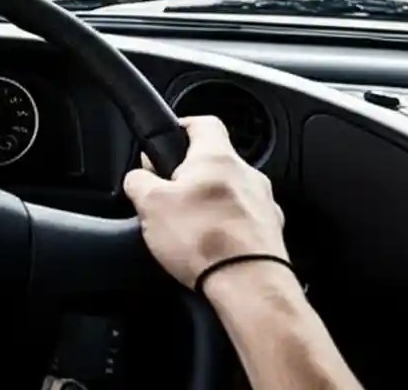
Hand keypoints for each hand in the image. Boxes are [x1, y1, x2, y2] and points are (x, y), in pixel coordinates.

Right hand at [123, 116, 285, 292]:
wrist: (249, 285)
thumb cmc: (204, 240)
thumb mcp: (150, 205)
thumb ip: (139, 182)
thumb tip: (138, 178)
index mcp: (217, 156)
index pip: (202, 122)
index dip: (181, 127)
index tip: (168, 139)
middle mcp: (247, 174)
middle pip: (215, 161)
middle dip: (191, 175)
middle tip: (168, 194)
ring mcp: (263, 203)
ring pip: (230, 192)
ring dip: (210, 203)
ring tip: (188, 228)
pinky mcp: (270, 232)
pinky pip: (243, 220)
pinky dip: (226, 227)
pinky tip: (210, 247)